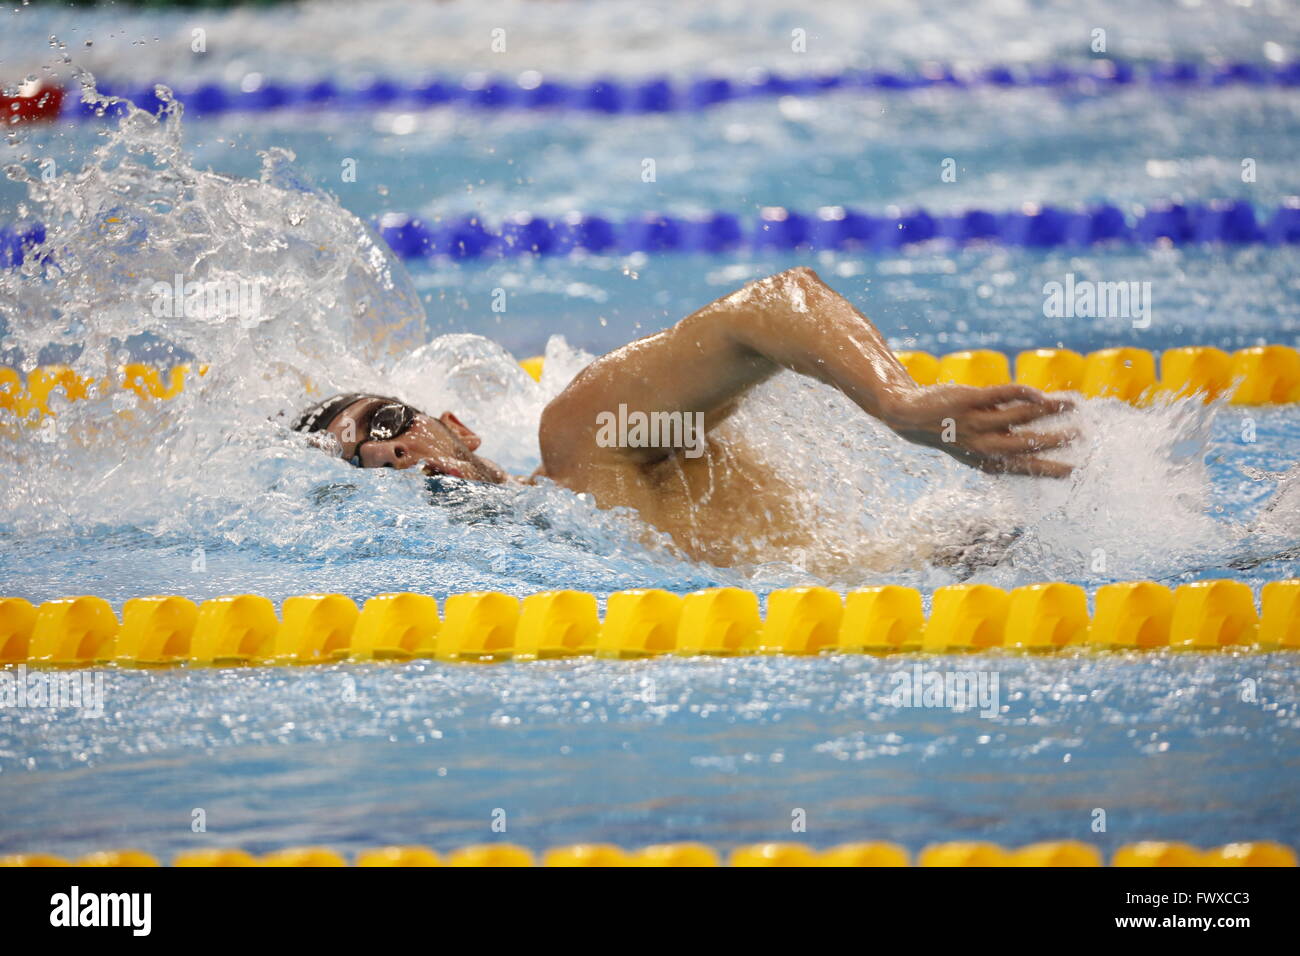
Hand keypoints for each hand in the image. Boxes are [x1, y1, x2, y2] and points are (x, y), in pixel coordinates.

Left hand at [882, 383, 1076, 476]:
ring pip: (1020, 416)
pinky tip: (1041, 394)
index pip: (1024, 468)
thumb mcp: (973, 449)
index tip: (1075, 470)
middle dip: (1056, 441)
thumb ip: (1002, 448)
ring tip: (1071, 405)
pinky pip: (1004, 394)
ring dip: (1049, 410)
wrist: (909, 416)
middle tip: (1082, 434)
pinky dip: (1026, 393)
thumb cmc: (948, 433)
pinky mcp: (971, 400)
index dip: (1050, 469)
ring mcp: (976, 422)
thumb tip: (1038, 444)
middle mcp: (982, 446)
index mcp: (985, 463)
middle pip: (1026, 445)